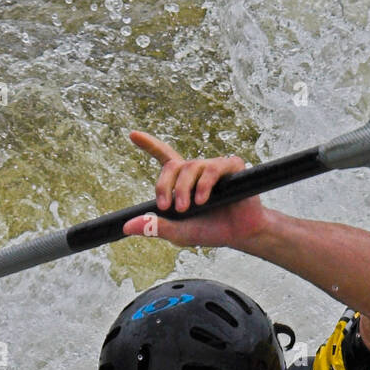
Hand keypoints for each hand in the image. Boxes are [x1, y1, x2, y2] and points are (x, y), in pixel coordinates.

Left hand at [120, 130, 268, 249]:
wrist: (241, 235)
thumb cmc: (212, 231)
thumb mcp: (179, 232)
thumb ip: (155, 227)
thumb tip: (127, 227)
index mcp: (185, 181)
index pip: (166, 158)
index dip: (150, 145)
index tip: (133, 135)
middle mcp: (198, 170)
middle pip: (173, 165)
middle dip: (164, 185)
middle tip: (165, 206)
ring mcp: (215, 166)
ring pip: (191, 166)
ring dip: (184, 188)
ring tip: (186, 208)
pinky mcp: (232, 166)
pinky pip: (213, 168)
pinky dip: (204, 184)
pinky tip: (202, 200)